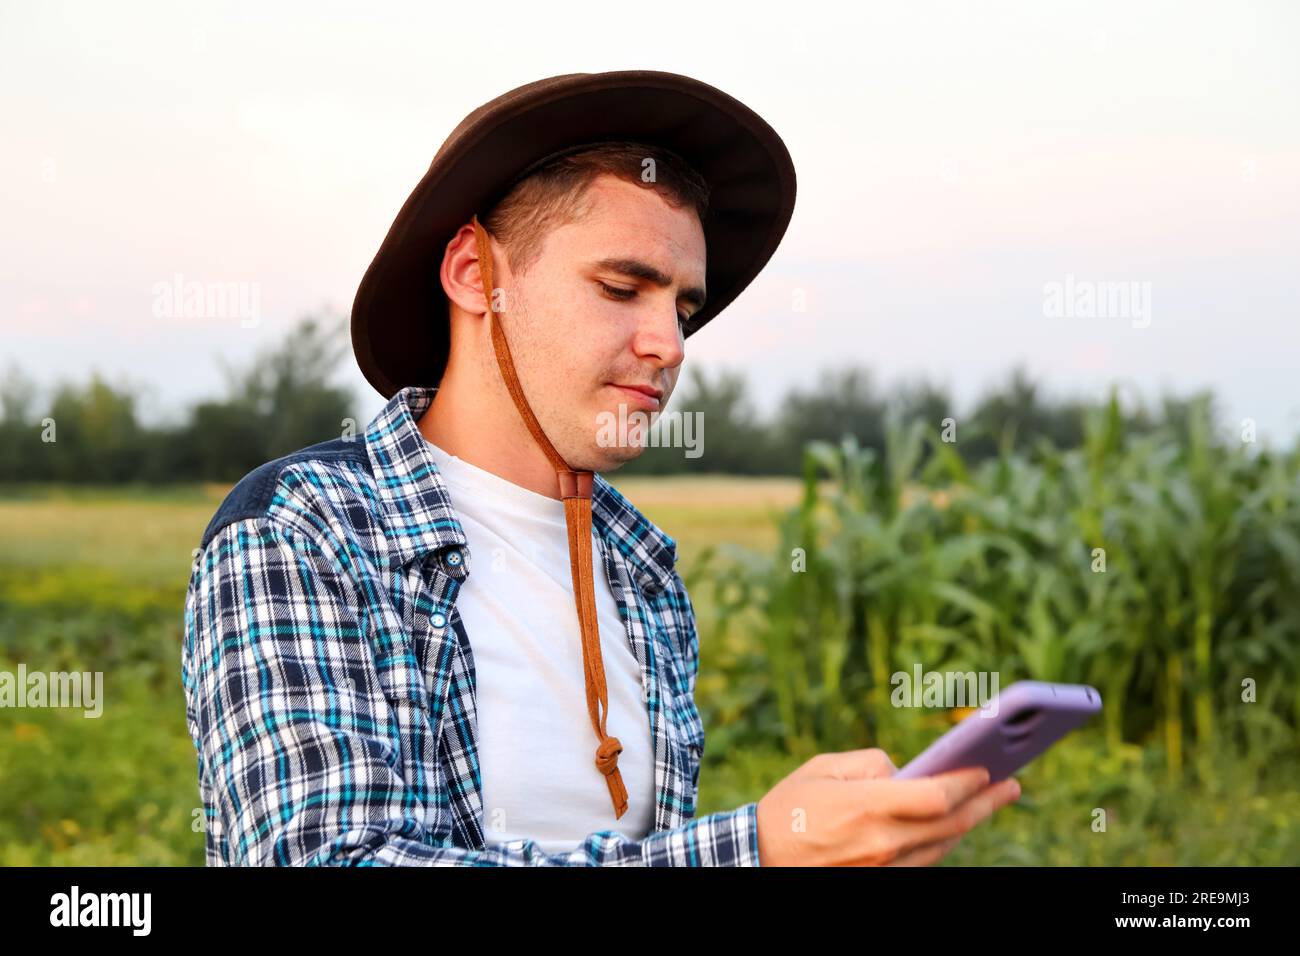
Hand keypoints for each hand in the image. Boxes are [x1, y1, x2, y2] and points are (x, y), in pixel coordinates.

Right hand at [755, 748, 1020, 865]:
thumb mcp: (823, 768)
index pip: (935, 796)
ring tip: (987, 803)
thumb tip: (905, 769)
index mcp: (865, 807)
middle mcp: (881, 843)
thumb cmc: (789, 807)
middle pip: (951, 826)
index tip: (988, 768)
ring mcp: (882, 869)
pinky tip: (952, 828)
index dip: (967, 781)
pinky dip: (942, 845)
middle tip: (1011, 786)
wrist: (760, 858)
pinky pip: (923, 865)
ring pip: (941, 848)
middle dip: (986, 803)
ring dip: (968, 825)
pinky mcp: (880, 882)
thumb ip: (870, 763)